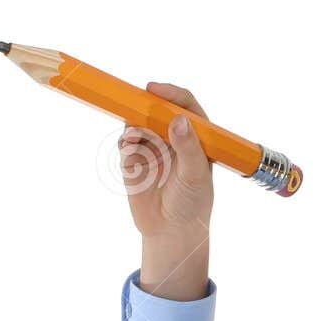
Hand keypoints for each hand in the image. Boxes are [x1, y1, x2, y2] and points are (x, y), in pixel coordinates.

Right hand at [119, 82, 214, 239]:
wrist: (170, 230)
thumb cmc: (192, 202)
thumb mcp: (195, 175)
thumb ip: (188, 147)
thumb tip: (179, 120)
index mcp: (195, 137)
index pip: (186, 106)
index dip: (171, 93)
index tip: (155, 89)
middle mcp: (172, 138)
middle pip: (158, 109)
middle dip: (145, 102)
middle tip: (134, 99)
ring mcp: (152, 147)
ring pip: (138, 122)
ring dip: (134, 123)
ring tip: (135, 135)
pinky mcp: (133, 160)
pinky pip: (125, 142)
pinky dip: (125, 141)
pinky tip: (128, 145)